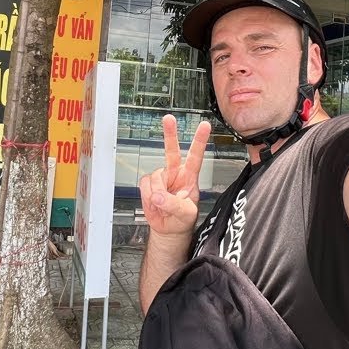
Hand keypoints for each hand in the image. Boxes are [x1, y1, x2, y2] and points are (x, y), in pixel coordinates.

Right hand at [139, 114, 210, 238]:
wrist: (169, 229)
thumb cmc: (183, 220)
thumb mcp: (186, 214)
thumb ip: (174, 205)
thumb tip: (158, 197)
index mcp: (190, 177)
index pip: (196, 156)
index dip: (200, 141)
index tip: (204, 125)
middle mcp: (175, 173)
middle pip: (172, 150)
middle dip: (170, 134)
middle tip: (168, 118)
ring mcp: (162, 178)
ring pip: (155, 176)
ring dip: (157, 192)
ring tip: (163, 204)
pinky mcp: (149, 184)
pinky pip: (144, 185)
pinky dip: (147, 195)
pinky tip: (154, 202)